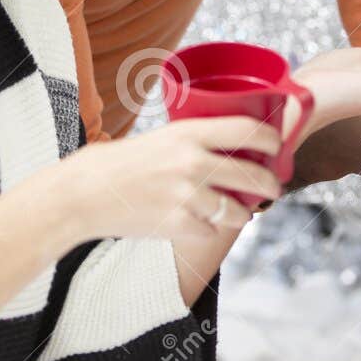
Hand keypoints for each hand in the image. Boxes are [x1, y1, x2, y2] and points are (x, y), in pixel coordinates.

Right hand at [54, 116, 281, 240]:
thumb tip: (232, 147)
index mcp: (187, 134)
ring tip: (239, 210)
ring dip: (243, 212)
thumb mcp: (159, 138)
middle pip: (252, 174)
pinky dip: (208, 229)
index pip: (247, 130)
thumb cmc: (119, 163)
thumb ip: (194, 141)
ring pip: (239, 210)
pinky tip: (199, 222)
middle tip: (274, 187)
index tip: (278, 145)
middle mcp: (192, 162)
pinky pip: (212, 230)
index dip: (271, 139)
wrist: (83, 194)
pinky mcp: (178, 224)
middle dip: (270, 184)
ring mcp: (186, 196)